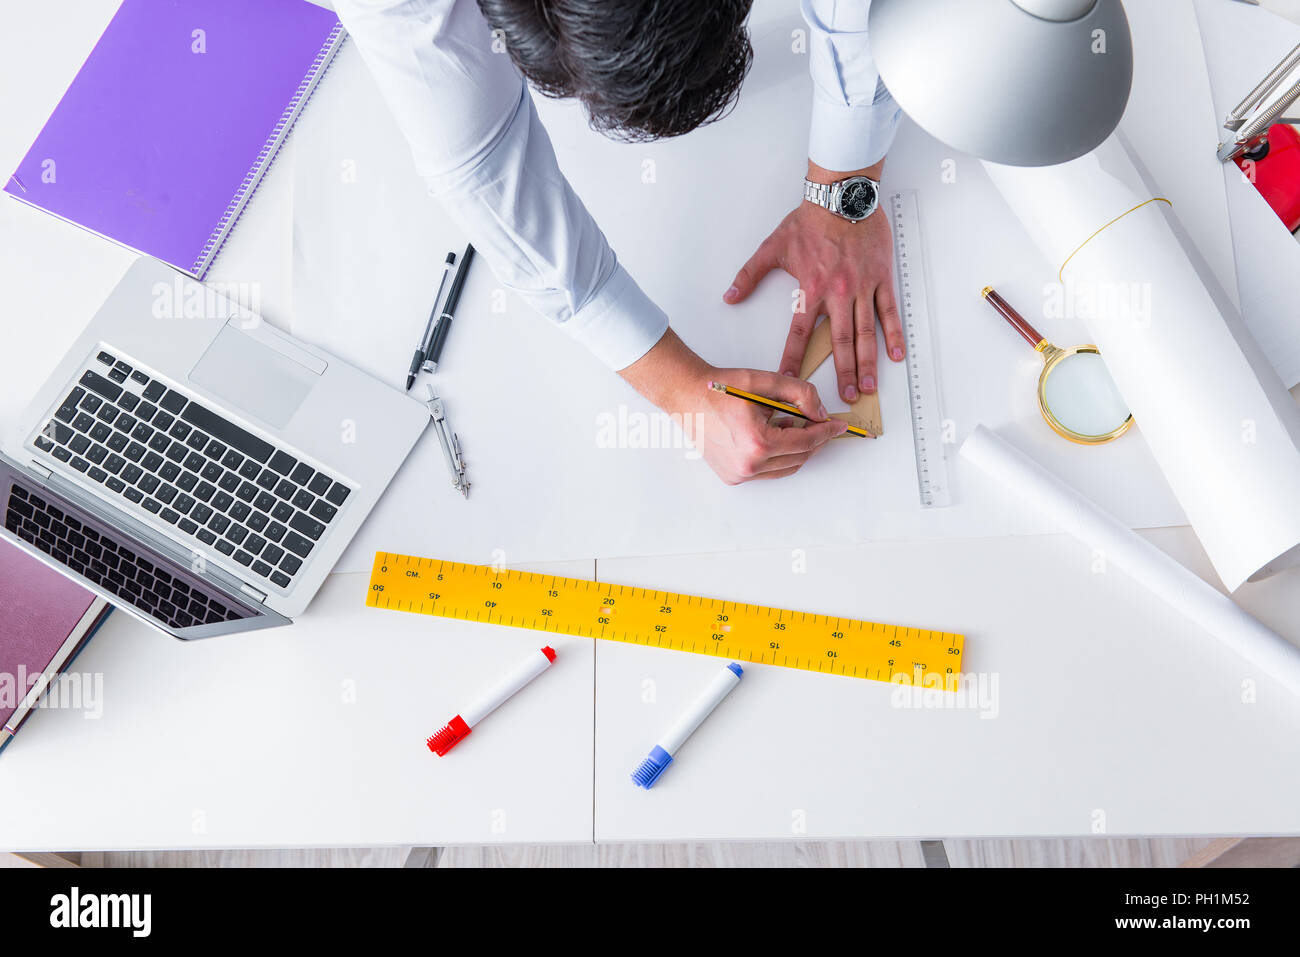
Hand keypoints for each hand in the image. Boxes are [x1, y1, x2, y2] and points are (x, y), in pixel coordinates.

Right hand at [620, 330, 846, 484]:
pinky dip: (778, 456)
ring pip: (786, 467)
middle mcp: (749, 465)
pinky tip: (773, 435)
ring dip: (796, 449)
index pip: (807, 441)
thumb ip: (800, 394)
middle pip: (800, 457)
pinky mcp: (733, 477)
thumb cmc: (720, 388)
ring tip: (790, 424)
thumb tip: (821, 413)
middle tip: (820, 422)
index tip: (840, 425)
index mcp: (758, 443)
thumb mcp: (765, 382)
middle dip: (814, 440)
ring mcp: (740, 474)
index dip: (827, 431)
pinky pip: (768, 471)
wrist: (686, 397)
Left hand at [723, 160, 905, 402]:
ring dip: (866, 363)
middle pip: (838, 342)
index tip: (792, 382)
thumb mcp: (774, 247)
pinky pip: (889, 312)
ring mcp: (862, 288)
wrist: (842, 196)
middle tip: (843, 398)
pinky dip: (893, 335)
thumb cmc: (810, 221)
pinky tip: (895, 356)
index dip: (794, 360)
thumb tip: (729, 296)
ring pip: (865, 333)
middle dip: (840, 373)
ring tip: (866, 387)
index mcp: (811, 290)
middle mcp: (838, 294)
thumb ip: (750, 274)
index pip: (799, 334)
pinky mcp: (881, 279)